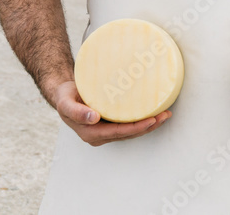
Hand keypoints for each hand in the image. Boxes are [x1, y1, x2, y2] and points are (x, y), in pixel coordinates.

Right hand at [52, 81, 170, 146]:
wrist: (63, 94)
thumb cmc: (65, 97)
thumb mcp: (66, 103)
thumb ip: (77, 111)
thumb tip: (93, 118)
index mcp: (90, 133)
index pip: (118, 132)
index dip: (136, 128)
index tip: (151, 120)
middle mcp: (99, 135)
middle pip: (129, 134)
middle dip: (148, 127)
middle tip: (165, 115)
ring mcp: (105, 131)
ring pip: (131, 131)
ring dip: (149, 125)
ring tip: (165, 114)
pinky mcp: (110, 124)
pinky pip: (129, 125)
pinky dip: (142, 120)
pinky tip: (155, 112)